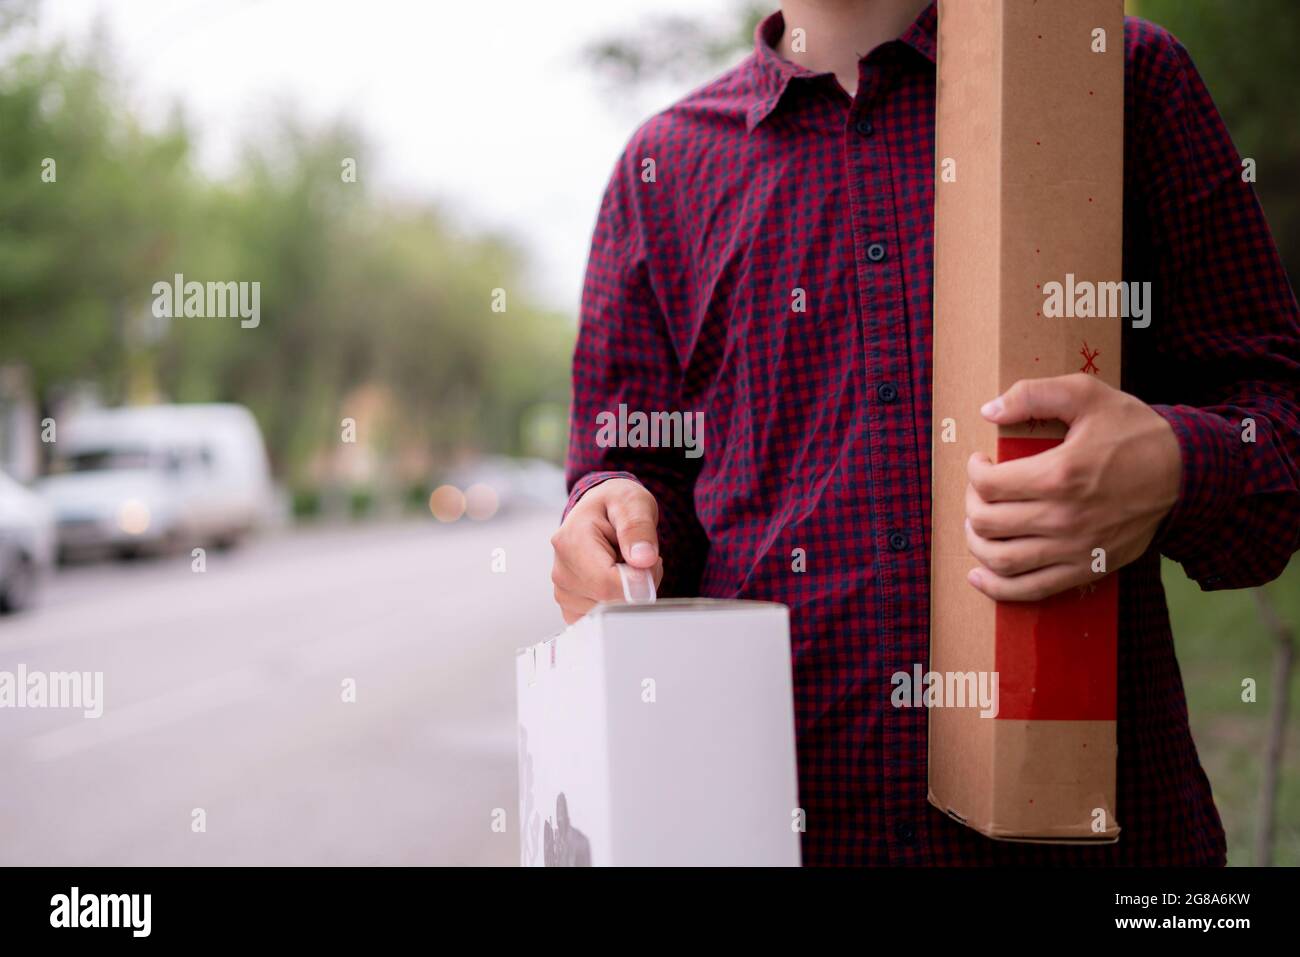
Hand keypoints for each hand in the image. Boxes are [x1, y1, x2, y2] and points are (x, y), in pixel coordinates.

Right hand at [550, 478, 663, 623]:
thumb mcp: (633, 503)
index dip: (638, 578)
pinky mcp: (570, 607)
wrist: (602, 511)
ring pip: (608, 614)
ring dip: (629, 596)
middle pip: (609, 602)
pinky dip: (617, 606)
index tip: (647, 560)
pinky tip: (616, 583)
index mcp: (571, 541)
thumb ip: (639, 528)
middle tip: (639, 560)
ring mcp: (563, 591)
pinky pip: (601, 621)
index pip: (607, 583)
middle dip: (636, 587)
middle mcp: (561, 570)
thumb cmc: (615, 506)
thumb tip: (642, 559)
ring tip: (625, 567)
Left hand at [964, 373, 1181, 601]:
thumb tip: (988, 411)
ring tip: (977, 525)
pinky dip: (997, 587)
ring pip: (1001, 560)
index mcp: (1059, 474)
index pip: (988, 484)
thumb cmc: (1133, 431)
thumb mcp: (1087, 394)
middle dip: (971, 502)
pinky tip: (979, 574)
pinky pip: (1030, 589)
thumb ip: (1033, 394)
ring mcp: (1075, 549)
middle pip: (987, 522)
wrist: (1186, 473)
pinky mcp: (1086, 569)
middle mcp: (1063, 518)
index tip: (981, 461)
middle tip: (980, 489)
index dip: (973, 470)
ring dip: (976, 542)